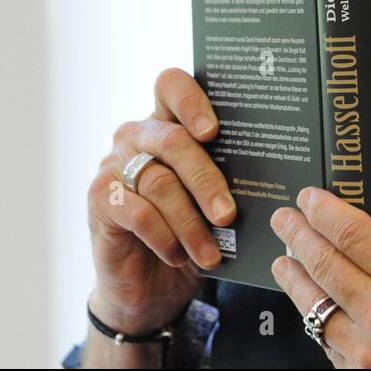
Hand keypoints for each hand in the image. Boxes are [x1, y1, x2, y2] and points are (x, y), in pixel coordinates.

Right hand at [86, 68, 233, 337]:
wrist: (146, 285)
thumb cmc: (188, 233)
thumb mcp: (209, 202)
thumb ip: (226, 179)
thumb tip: (270, 176)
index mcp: (167, 123)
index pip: (171, 86)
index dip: (191, 100)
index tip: (213, 131)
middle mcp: (137, 136)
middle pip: (174, 141)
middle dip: (207, 179)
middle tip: (228, 213)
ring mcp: (113, 165)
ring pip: (160, 183)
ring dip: (192, 223)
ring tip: (212, 253)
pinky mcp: (100, 199)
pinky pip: (139, 213)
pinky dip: (166, 237)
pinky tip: (179, 256)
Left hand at [270, 186, 370, 367]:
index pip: (353, 233)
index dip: (324, 211)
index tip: (309, 199)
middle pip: (325, 263)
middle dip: (298, 236)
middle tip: (284, 220)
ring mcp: (367, 352)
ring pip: (314, 306)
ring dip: (295, 279)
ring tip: (284, 262)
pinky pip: (328, 343)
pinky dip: (316, 321)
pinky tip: (312, 310)